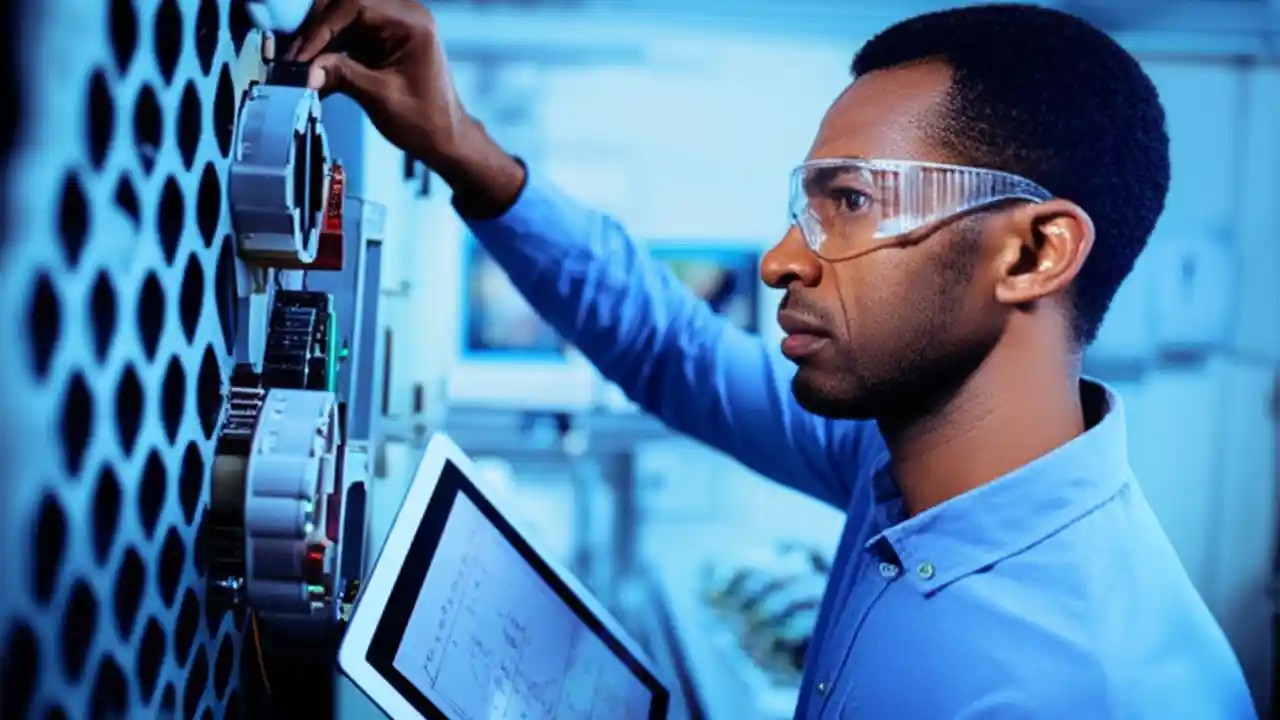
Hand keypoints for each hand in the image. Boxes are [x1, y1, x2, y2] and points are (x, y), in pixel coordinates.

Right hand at [286, 0, 524, 215]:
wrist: (445, 139)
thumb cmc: (424, 121)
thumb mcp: (381, 97)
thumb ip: (342, 75)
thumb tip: (303, 70)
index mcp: (411, 22)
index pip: (354, 4)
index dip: (321, 27)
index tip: (301, 56)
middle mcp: (402, 15)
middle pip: (344, 6)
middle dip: (315, 32)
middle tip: (293, 61)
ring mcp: (390, 27)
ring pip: (340, 21)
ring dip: (318, 44)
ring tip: (297, 70)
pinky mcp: (380, 42)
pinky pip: (346, 37)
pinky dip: (328, 54)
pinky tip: (312, 76)